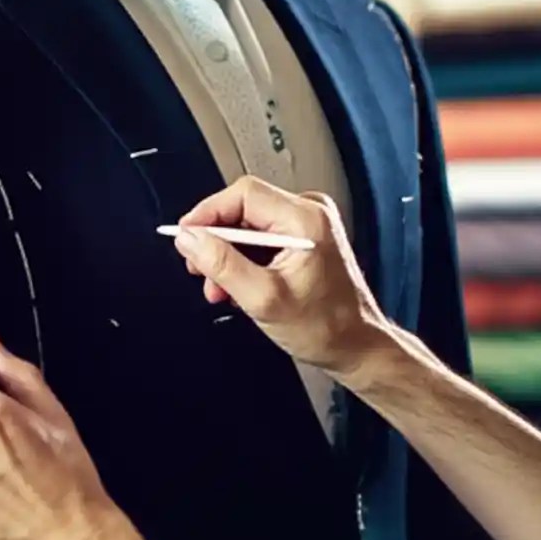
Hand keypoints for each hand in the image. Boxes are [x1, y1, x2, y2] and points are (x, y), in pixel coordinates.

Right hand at [174, 176, 398, 385]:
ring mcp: (308, 224)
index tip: (185, 235)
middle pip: (243, 208)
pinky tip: (237, 285)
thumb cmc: (325, 326)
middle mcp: (309, 213)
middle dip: (215, 241)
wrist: (355, 344)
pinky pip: (260, 237)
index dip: (207, 213)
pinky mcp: (303, 238)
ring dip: (227, 256)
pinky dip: (243, 260)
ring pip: (248, 226)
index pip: (243, 194)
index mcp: (305, 219)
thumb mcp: (262, 298)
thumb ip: (222, 264)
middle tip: (200, 269)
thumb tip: (190, 239)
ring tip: (219, 287)